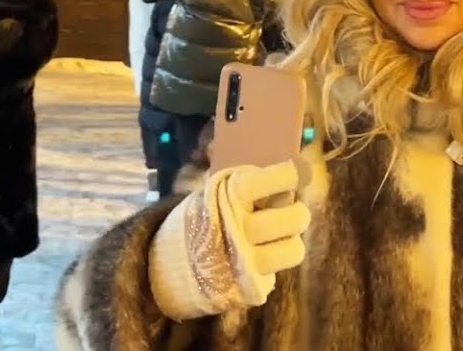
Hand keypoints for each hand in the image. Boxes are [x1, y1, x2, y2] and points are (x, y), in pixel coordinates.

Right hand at [153, 160, 310, 318]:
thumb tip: (291, 176)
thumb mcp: (214, 193)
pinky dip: (271, 262)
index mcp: (229, 199)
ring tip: (276, 237)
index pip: (274, 181)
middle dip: (297, 212)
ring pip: (295, 250)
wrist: (165, 267)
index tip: (296, 172)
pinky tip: (256, 256)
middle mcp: (240, 231)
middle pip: (296, 219)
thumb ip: (248, 187)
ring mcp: (245, 264)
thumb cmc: (201, 219)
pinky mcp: (250, 289)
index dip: (290, 175)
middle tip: (289, 209)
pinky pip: (277, 272)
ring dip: (289, 241)